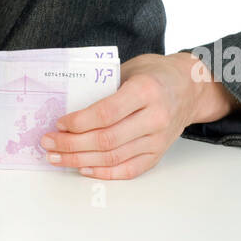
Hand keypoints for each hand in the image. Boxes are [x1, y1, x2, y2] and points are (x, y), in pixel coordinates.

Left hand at [39, 51, 239, 179]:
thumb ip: (104, 85)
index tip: (59, 123)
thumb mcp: (131, 67)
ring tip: (57, 157)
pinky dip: (104, 172)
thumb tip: (69, 105)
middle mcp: (154, 117)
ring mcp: (158, 139)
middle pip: (106, 139)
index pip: (106, 113)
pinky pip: (129, 170)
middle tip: (48, 142)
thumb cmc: (156, 73)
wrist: (191, 87)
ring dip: (80, 160)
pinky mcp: (158, 153)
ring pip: (113, 157)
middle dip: (71, 144)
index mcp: (146, 91)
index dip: (79, 122)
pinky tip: (83, 168)